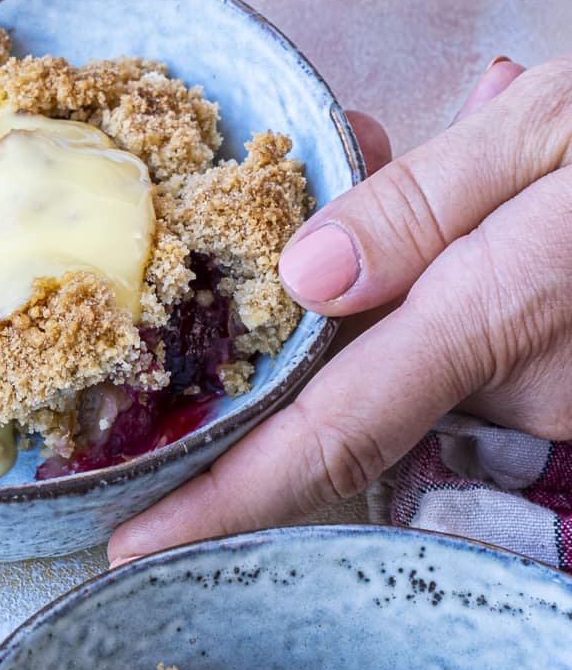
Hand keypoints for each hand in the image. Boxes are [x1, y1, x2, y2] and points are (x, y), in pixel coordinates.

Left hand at [109, 54, 571, 564]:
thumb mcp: (544, 129)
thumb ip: (421, 204)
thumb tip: (306, 276)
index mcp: (491, 314)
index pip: (329, 433)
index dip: (227, 498)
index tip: (139, 540)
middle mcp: (518, 383)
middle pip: (356, 384)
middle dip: (309, 330)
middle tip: (316, 227)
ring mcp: (553, 395)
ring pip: (412, 358)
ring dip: (389, 288)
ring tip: (429, 196)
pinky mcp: (566, 385)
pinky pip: (464, 351)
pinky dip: (434, 296)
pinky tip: (465, 227)